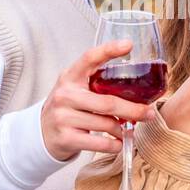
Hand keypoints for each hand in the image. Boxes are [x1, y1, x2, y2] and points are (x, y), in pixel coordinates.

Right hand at [40, 41, 156, 160]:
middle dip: (133, 110)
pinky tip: (118, 143)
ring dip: (122, 129)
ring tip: (128, 130)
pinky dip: (113, 144)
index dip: (109, 50)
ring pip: (106, 124)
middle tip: (149, 113)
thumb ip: (97, 84)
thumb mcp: (76, 89)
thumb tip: (138, 88)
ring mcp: (63, 117)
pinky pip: (99, 142)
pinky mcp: (66, 137)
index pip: (89, 58)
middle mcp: (65, 94)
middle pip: (108, 102)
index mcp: (70, 76)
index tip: (128, 44)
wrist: (40, 133)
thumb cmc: (68, 108)